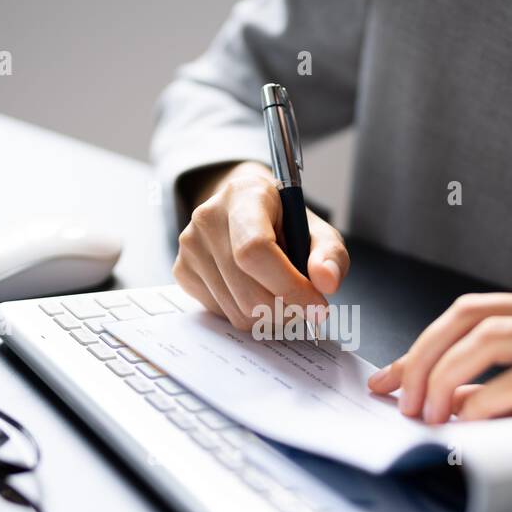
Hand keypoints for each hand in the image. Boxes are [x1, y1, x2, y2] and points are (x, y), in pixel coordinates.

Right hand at [173, 161, 348, 330]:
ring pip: (237, 310)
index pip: (255, 250)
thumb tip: (327, 282)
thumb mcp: (316, 229)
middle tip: (307, 307)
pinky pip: (222, 314)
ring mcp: (190, 246)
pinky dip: (247, 313)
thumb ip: (330, 254)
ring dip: (270, 316)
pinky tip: (255, 291)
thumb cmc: (283, 221)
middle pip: (248, 290)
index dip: (290, 286)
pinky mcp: (182, 271)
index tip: (318, 304)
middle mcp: (208, 218)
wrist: (242, 210)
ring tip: (282, 295)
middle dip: (287, 309)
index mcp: (244, 195)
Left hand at [367, 293, 511, 458]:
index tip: (390, 378)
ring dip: (446, 374)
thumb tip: (473, 409)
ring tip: (425, 413)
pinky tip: (472, 420)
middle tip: (399, 399)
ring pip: (496, 337)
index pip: (478, 311)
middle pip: (473, 315)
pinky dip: (493, 398)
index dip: (424, 341)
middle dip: (421, 354)